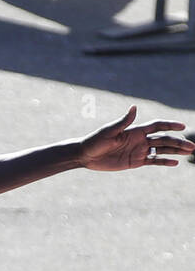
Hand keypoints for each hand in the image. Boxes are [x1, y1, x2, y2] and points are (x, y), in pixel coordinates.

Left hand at [79, 105, 193, 170]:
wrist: (86, 156)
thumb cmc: (96, 141)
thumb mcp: (109, 131)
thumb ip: (123, 121)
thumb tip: (134, 107)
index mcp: (136, 130)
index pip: (158, 126)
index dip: (170, 126)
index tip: (183, 126)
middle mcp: (140, 140)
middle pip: (164, 140)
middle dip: (178, 142)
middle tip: (192, 146)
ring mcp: (139, 151)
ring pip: (161, 150)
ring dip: (175, 151)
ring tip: (189, 152)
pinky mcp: (135, 162)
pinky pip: (152, 161)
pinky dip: (164, 162)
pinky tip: (175, 163)